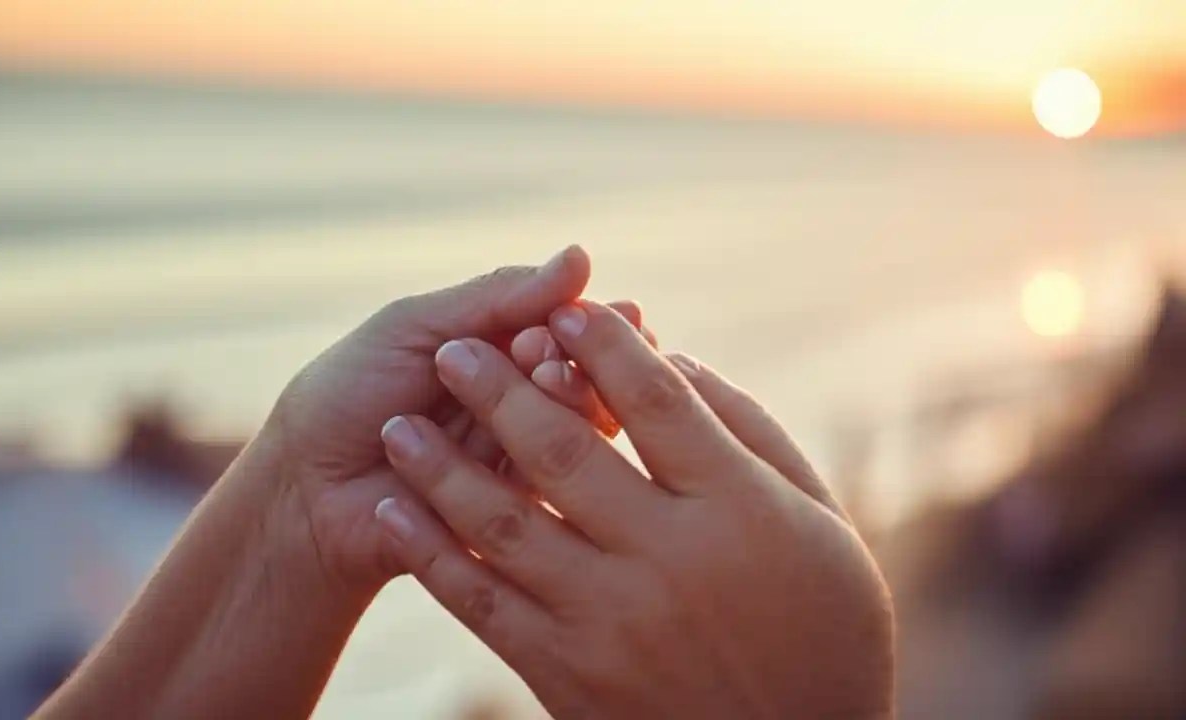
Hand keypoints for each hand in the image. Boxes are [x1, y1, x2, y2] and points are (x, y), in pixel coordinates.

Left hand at [264, 246, 592, 595]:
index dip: (582, 328)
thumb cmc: (350, 392)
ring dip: (550, 416)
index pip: (579, 336)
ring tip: (500, 401)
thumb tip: (580, 257)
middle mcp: (528, 408)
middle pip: (589, 390)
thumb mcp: (416, 328)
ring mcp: (524, 467)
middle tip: (534, 359)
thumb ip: (497, 298)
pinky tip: (466, 458)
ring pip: (576, 445)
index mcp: (511, 353)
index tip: (560, 322)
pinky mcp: (514, 524)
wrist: (302, 484)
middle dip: (569, 371)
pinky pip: (543, 500)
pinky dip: (515, 472)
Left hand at [375, 300, 893, 718]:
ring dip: (442, 468)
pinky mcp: (566, 676)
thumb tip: (680, 360)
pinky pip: (482, 604)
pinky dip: (431, 554)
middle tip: (454, 351)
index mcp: (740, 510)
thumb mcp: (824, 524)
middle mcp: (670, 560)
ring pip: (505, 525)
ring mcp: (610, 621)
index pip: (658, 404)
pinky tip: (395, 512)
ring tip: (398, 424)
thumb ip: (754, 434)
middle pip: (566, 452)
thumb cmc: (826, 630)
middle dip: (502, 389)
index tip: (568, 307)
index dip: (606, 346)